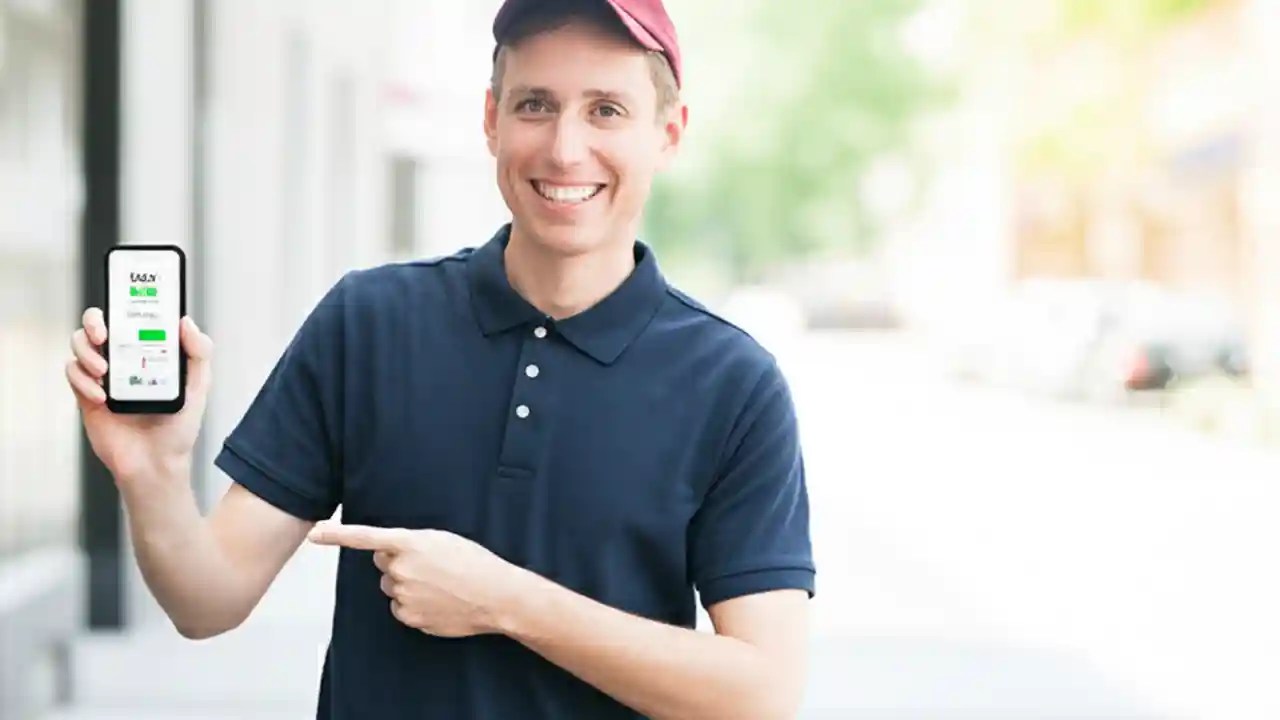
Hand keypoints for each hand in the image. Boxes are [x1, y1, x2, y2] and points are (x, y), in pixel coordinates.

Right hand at [64, 307, 213, 484]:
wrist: (156, 464)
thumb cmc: (178, 428)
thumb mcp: (197, 388)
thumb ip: (198, 353)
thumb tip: (186, 322)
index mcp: (149, 352)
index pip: (132, 318)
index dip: (124, 304)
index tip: (124, 301)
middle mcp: (124, 360)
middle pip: (97, 325)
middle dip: (95, 322)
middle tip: (104, 334)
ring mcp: (103, 376)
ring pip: (80, 346)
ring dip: (86, 352)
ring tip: (104, 370)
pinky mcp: (87, 395)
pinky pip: (73, 374)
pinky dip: (82, 380)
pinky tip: (101, 396)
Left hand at [308, 523, 524, 637]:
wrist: (496, 595)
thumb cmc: (476, 563)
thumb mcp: (444, 540)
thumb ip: (413, 543)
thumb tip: (394, 554)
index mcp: (410, 544)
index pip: (366, 537)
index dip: (337, 535)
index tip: (315, 533)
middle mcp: (401, 569)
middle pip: (382, 564)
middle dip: (397, 563)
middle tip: (427, 565)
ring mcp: (403, 596)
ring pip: (392, 587)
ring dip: (407, 585)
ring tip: (439, 585)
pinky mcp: (410, 618)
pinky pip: (401, 609)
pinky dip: (414, 605)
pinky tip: (438, 601)